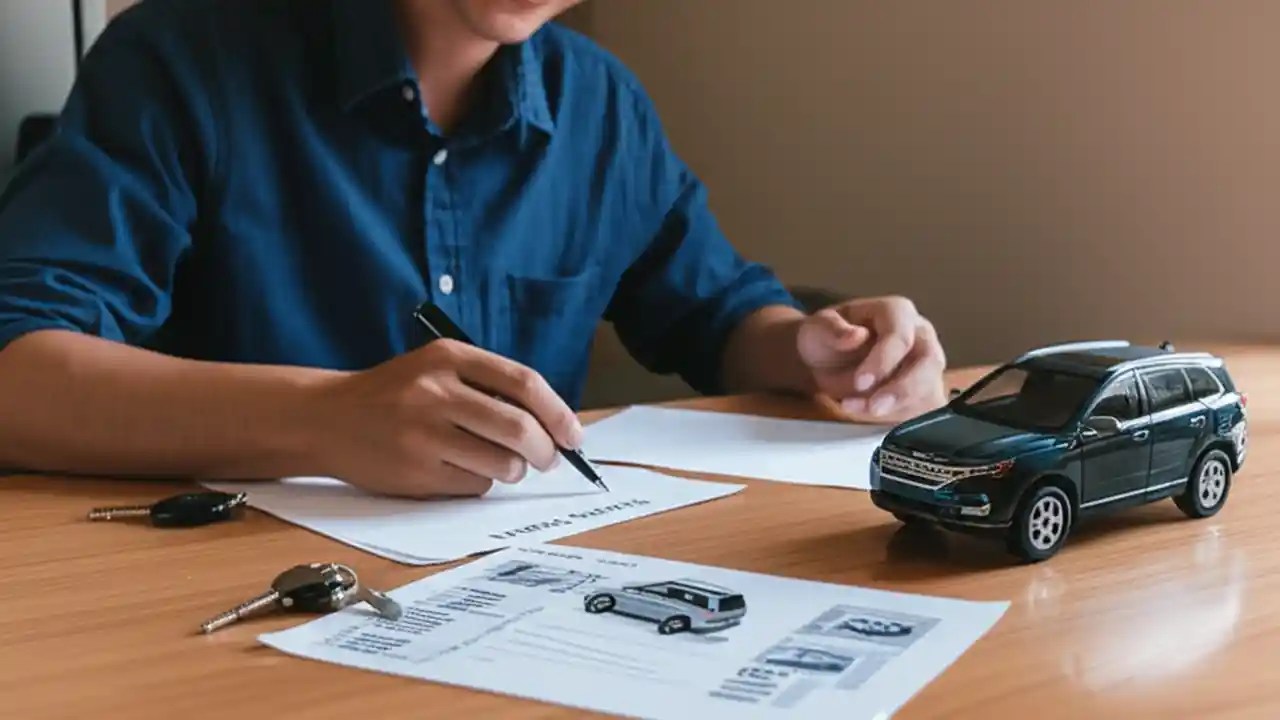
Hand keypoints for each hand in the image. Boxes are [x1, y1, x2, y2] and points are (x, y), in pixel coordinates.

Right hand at [308, 340, 581, 498]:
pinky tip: (458, 469)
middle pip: (519, 428)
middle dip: (546, 450)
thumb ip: (489, 385)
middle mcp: (435, 392)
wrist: (326, 417)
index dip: (558, 413)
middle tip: (549, 459)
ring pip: (502, 463)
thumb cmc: (395, 395)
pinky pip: (474, 485)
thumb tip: (553, 424)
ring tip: (499, 463)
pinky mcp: (415, 471)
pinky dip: (480, 482)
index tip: (573, 435)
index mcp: (449, 357)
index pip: (524, 383)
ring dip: (513, 469)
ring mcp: (423, 433)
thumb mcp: (437, 368)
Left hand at [796, 296, 946, 421]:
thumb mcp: (816, 330)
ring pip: (930, 388)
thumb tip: (857, 335)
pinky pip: (926, 409)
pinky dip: (901, 418)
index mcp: (897, 312)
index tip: (860, 382)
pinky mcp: (926, 391)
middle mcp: (921, 335)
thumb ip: (832, 330)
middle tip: (874, 408)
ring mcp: (927, 364)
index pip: (901, 335)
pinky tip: (872, 418)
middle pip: (929, 361)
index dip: (884, 361)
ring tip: (858, 410)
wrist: (827, 363)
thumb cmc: (825, 339)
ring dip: (898, 407)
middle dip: (902, 389)